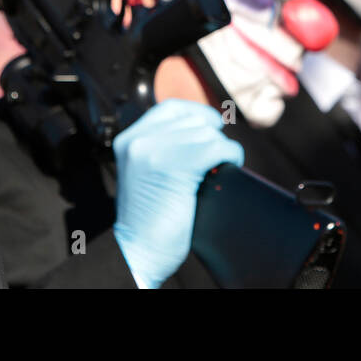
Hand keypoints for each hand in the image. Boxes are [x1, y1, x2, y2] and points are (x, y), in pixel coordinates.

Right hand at [112, 99, 243, 288]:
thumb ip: (163, 147)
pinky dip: (231, 155)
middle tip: (218, 155)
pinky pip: (217, 148)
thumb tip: (206, 127)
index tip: (212, 126)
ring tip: (221, 165)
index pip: (170, 108)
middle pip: (191, 119)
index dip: (197, 113)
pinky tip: (230, 166)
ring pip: (206, 133)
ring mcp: (155, 152)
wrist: (138, 252)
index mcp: (128, 140)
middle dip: (211, 134)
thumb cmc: (149, 219)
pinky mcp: (176, 167)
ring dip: (222, 148)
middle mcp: (139, 141)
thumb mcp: (146, 172)